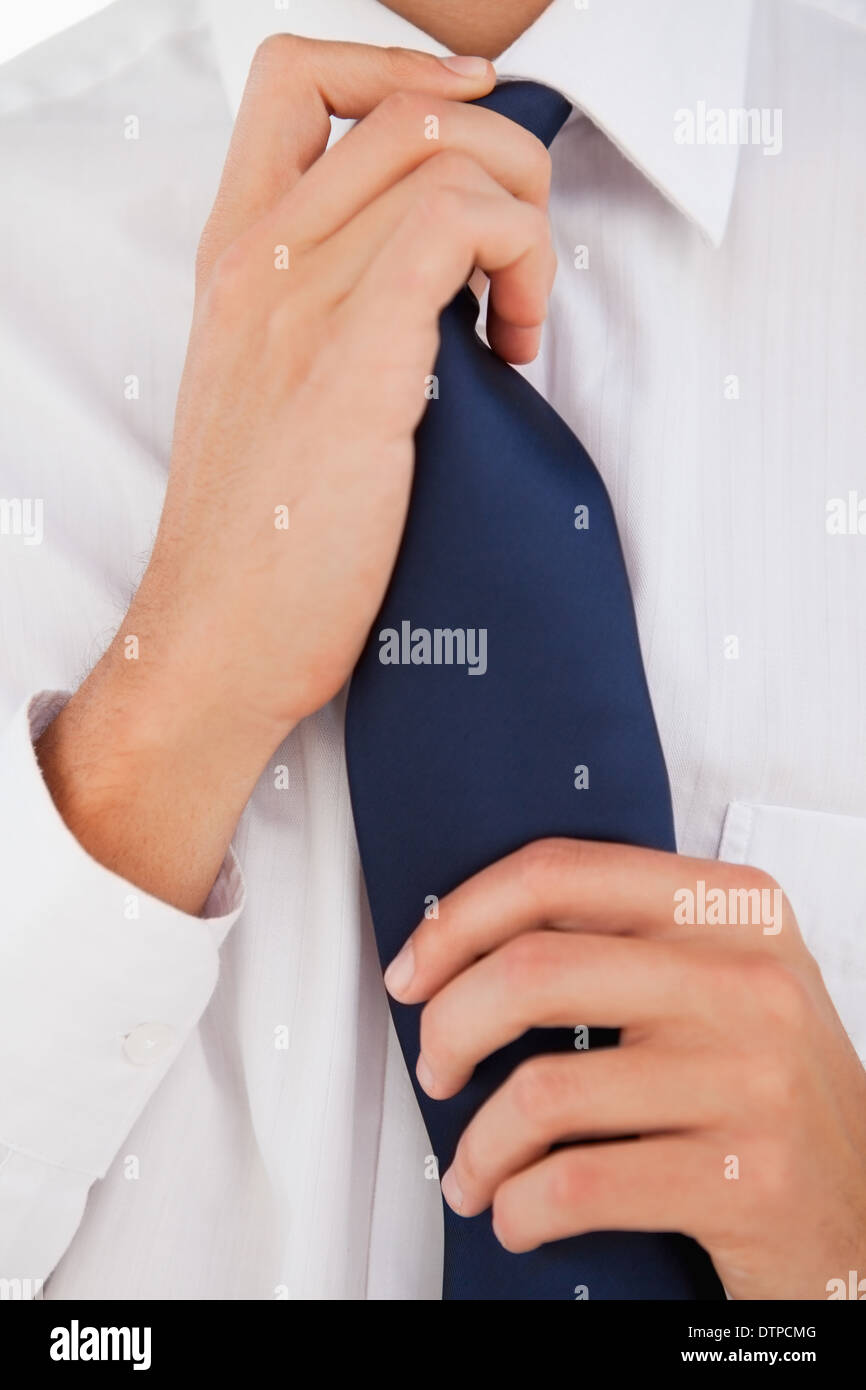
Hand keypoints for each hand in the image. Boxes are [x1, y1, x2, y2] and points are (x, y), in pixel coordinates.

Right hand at [37, 37, 554, 911]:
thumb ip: (325, 316)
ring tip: (520, 320)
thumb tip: (435, 284)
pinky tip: (516, 347)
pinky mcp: (355, 360)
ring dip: (525, 220)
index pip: (295, 78)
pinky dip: (520, 262)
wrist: (218, 639)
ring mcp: (299, 303)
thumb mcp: (269, 399)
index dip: (399, 67)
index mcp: (231, 260)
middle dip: (506, 157)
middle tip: (521, 262)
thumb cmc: (257, 540)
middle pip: (404, 108)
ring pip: (444, 155)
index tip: (471, 120)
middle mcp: (257, 260)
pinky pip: (459, 225)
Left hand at [384, 839, 865, 1298]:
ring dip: (478, 1146)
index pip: (558, 875)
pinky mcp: (746, 1179)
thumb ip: (625, 939)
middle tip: (435, 1068)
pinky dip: (519, 1207)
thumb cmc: (772, 1089)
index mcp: (732, 909)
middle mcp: (748, 981)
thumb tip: (468, 941)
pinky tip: (518, 1211)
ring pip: (542, 1092)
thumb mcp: (725, 979)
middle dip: (447, 1028)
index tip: (416, 969)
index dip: (459, 918)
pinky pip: (578, 1185)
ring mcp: (752, 1080)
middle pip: (532, 972)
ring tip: (475, 1168)